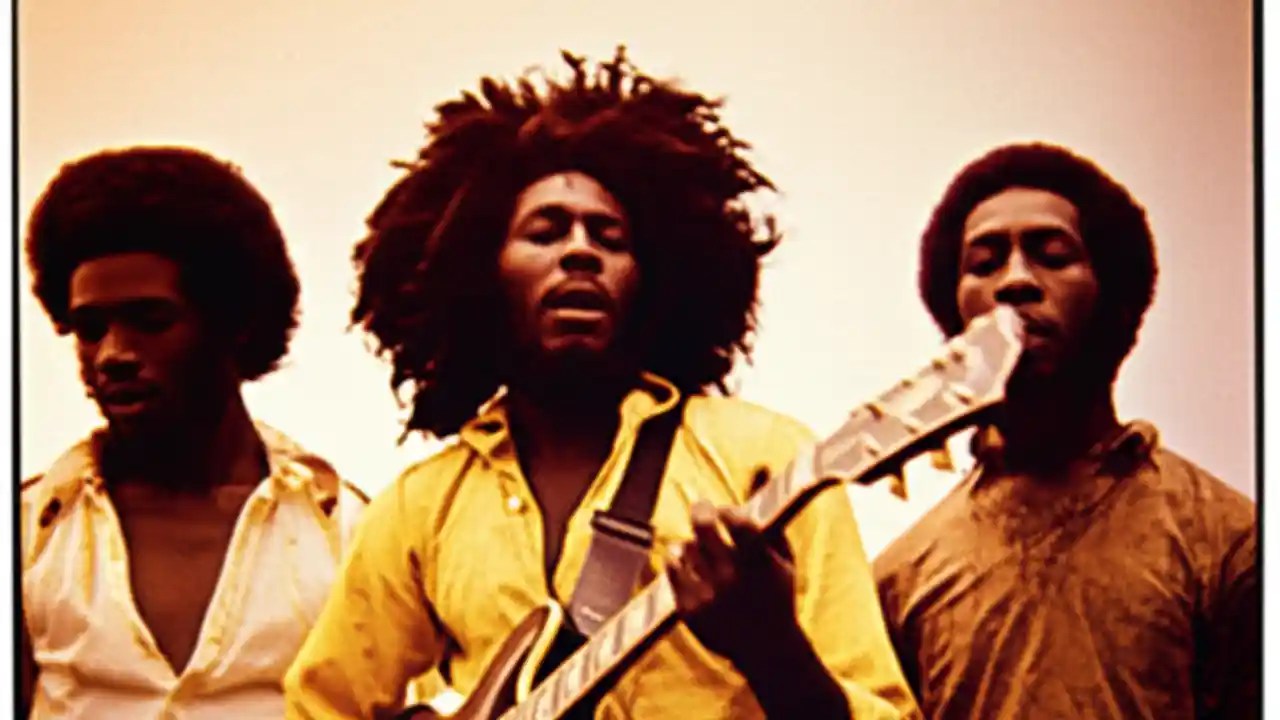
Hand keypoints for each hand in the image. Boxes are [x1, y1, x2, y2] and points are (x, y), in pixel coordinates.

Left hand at [665, 498, 798, 668]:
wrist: (766, 648)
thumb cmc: (776, 593)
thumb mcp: (782, 555)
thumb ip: (768, 511)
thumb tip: (762, 466)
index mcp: (760, 564)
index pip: (737, 520)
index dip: (729, 511)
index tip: (729, 514)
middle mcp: (732, 578)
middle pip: (702, 525)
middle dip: (701, 511)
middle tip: (704, 511)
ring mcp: (708, 594)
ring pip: (685, 545)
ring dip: (693, 543)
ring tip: (706, 552)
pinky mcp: (688, 608)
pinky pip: (672, 566)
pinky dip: (679, 560)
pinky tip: (692, 565)